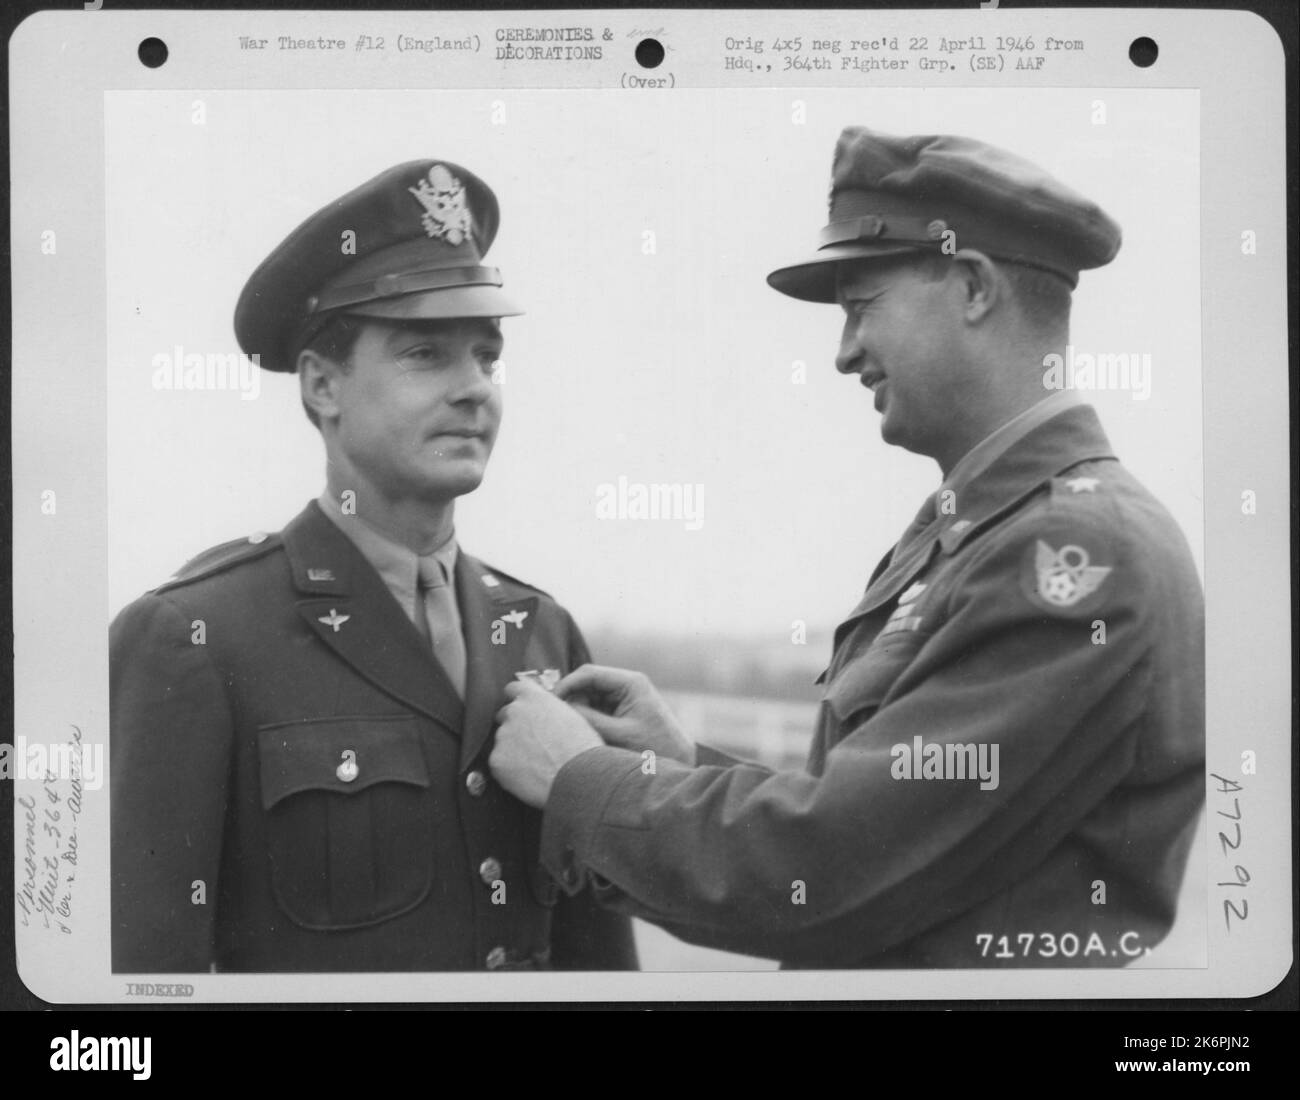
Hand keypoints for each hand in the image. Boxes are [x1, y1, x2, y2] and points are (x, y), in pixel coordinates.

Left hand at [489, 679, 602, 807]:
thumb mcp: (572, 716)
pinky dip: (510, 769)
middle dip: (515, 726)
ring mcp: (502, 736)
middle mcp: (514, 712)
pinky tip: (529, 775)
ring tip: (536, 763)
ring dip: (513, 748)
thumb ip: (550, 708)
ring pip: (503, 740)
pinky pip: (499, 763)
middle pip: (505, 715)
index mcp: (533, 698)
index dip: (517, 699)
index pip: (513, 688)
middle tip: (533, 742)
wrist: (578, 777)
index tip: (522, 709)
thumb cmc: (582, 748)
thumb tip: (544, 713)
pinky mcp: (496, 760)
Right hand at [555, 664, 693, 765]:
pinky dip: (587, 719)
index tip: (549, 701)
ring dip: (579, 711)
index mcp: (630, 682)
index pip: (589, 674)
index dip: (566, 685)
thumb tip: (562, 709)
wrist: (680, 762)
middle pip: (587, 684)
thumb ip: (589, 719)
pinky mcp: (622, 710)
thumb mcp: (618, 734)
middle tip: (557, 720)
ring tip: (573, 730)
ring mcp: (624, 697)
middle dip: (571, 700)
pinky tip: (584, 733)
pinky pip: (596, 709)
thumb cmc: (655, 748)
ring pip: (589, 697)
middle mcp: (627, 684)